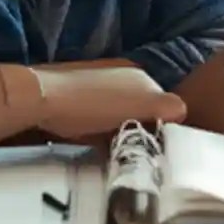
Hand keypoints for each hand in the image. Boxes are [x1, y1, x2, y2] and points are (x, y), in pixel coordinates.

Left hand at [33, 66, 185, 139]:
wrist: (41, 98)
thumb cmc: (91, 104)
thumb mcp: (138, 104)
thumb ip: (166, 106)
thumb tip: (182, 111)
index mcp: (139, 74)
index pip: (163, 102)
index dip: (160, 125)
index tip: (153, 145)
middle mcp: (121, 75)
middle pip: (141, 109)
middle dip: (139, 127)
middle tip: (133, 149)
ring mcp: (98, 84)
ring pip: (120, 115)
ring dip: (119, 130)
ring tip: (111, 146)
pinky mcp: (77, 97)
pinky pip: (99, 117)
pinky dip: (100, 129)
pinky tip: (92, 139)